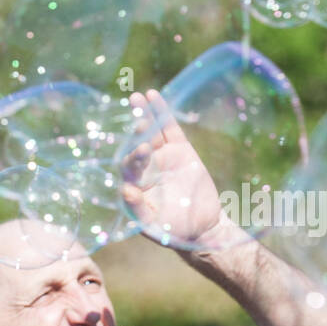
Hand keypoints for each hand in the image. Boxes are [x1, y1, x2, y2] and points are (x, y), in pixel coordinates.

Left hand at [120, 90, 223, 246]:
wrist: (202, 227)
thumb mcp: (154, 225)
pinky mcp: (179, 150)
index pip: (129, 166)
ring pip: (151, 132)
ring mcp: (161, 156)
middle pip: (137, 144)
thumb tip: (124, 190)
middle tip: (139, 121)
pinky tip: (153, 95)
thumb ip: (138, 209)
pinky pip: (169, 128)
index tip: (144, 150)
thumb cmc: (172, 230)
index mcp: (134, 183)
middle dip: (137, 133)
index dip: (135, 157)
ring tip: (137, 97)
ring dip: (144, 115)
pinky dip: (161, 112)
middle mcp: (144, 167)